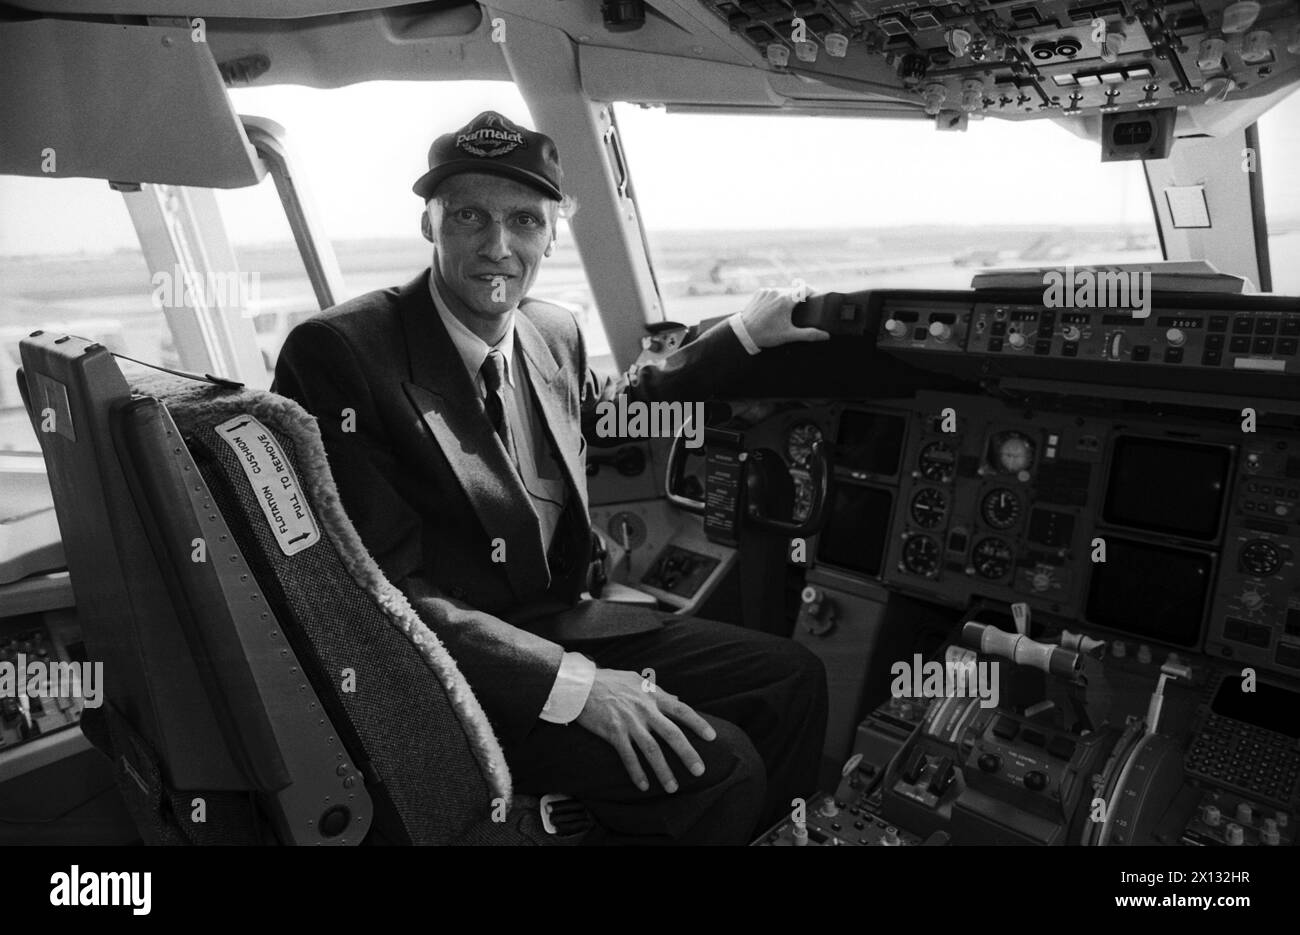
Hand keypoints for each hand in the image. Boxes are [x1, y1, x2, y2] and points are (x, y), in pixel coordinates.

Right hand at [575, 668, 716, 792]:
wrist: (580, 684)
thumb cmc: (609, 681)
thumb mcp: (636, 681)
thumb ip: (658, 692)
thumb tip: (678, 699)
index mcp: (652, 696)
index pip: (681, 710)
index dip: (698, 723)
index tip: (712, 737)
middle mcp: (644, 709)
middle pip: (672, 734)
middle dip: (687, 754)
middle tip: (700, 771)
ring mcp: (629, 721)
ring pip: (652, 750)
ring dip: (663, 770)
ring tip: (673, 787)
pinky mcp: (613, 732)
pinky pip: (628, 756)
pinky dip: (636, 772)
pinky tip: (643, 786)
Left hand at [738, 286, 830, 348]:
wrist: (743, 333)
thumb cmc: (766, 334)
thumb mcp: (789, 335)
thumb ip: (809, 334)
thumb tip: (826, 335)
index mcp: (786, 300)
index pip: (806, 288)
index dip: (814, 292)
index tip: (817, 298)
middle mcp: (777, 291)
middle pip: (795, 290)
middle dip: (800, 298)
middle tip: (803, 309)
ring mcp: (767, 291)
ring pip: (783, 290)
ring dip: (788, 298)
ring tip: (788, 311)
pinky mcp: (759, 292)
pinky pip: (772, 292)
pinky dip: (776, 298)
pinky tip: (775, 309)